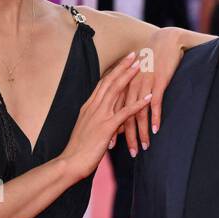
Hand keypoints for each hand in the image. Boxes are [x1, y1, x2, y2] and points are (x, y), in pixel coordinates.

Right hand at [64, 52, 150, 180]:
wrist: (70, 162)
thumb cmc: (78, 150)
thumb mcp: (90, 132)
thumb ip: (101, 123)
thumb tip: (116, 124)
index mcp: (88, 107)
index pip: (102, 84)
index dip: (113, 71)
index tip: (122, 61)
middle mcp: (93, 107)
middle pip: (110, 82)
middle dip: (122, 67)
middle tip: (134, 54)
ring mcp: (100, 116)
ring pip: (116, 91)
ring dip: (130, 77)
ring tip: (141, 66)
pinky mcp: (106, 127)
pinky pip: (125, 113)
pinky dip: (138, 103)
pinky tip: (149, 97)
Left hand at [113, 27, 185, 155]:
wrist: (164, 43)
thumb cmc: (152, 61)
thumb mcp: (138, 77)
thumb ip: (132, 93)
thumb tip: (130, 110)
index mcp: (123, 85)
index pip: (114, 112)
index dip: (113, 130)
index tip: (111, 146)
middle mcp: (130, 86)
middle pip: (125, 116)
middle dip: (127, 136)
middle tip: (130, 152)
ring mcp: (144, 84)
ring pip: (139, 112)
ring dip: (142, 131)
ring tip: (144, 146)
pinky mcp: (157, 82)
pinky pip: (155, 103)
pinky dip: (155, 117)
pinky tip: (156, 130)